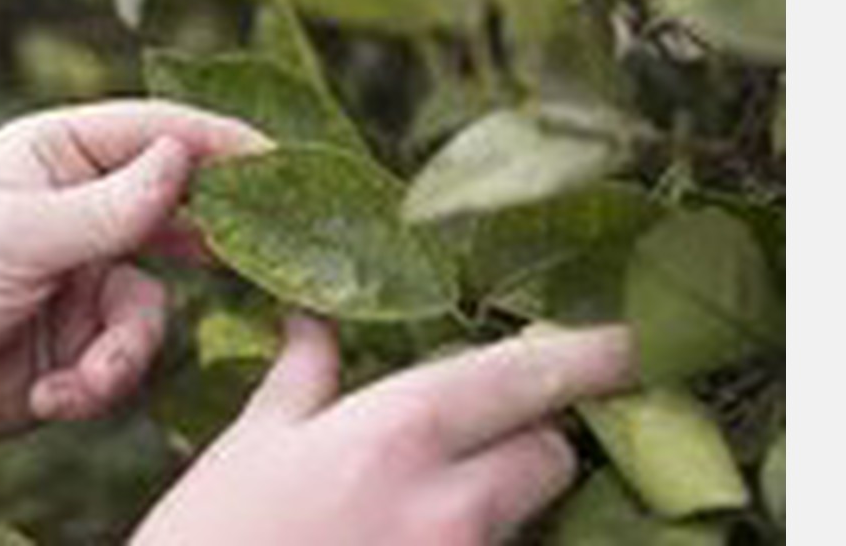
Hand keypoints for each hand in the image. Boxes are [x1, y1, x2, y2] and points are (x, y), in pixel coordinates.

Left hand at [0, 100, 272, 446]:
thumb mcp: (16, 234)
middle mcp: (81, 212)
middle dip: (207, 248)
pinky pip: (126, 358)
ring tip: (82, 377)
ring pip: (155, 307)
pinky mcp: (81, 343)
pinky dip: (98, 382)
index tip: (281, 160)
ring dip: (123, 349)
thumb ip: (112, 204)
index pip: (156, 134)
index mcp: (57, 158)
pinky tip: (53, 395)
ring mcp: (84, 278)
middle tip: (258, 259)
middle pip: (175, 214)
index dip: (220, 144)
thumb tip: (185, 157)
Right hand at [132, 317, 632, 545]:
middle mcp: (446, 506)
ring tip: (423, 503)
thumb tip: (312, 321)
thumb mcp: (251, 447)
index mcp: (395, 434)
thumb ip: (301, 376)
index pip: (525, 376)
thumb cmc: (208, 541)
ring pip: (526, 519)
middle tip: (481, 441)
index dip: (591, 354)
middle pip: (550, 454)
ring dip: (501, 503)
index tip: (637, 341)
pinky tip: (407, 537)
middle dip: (532, 440)